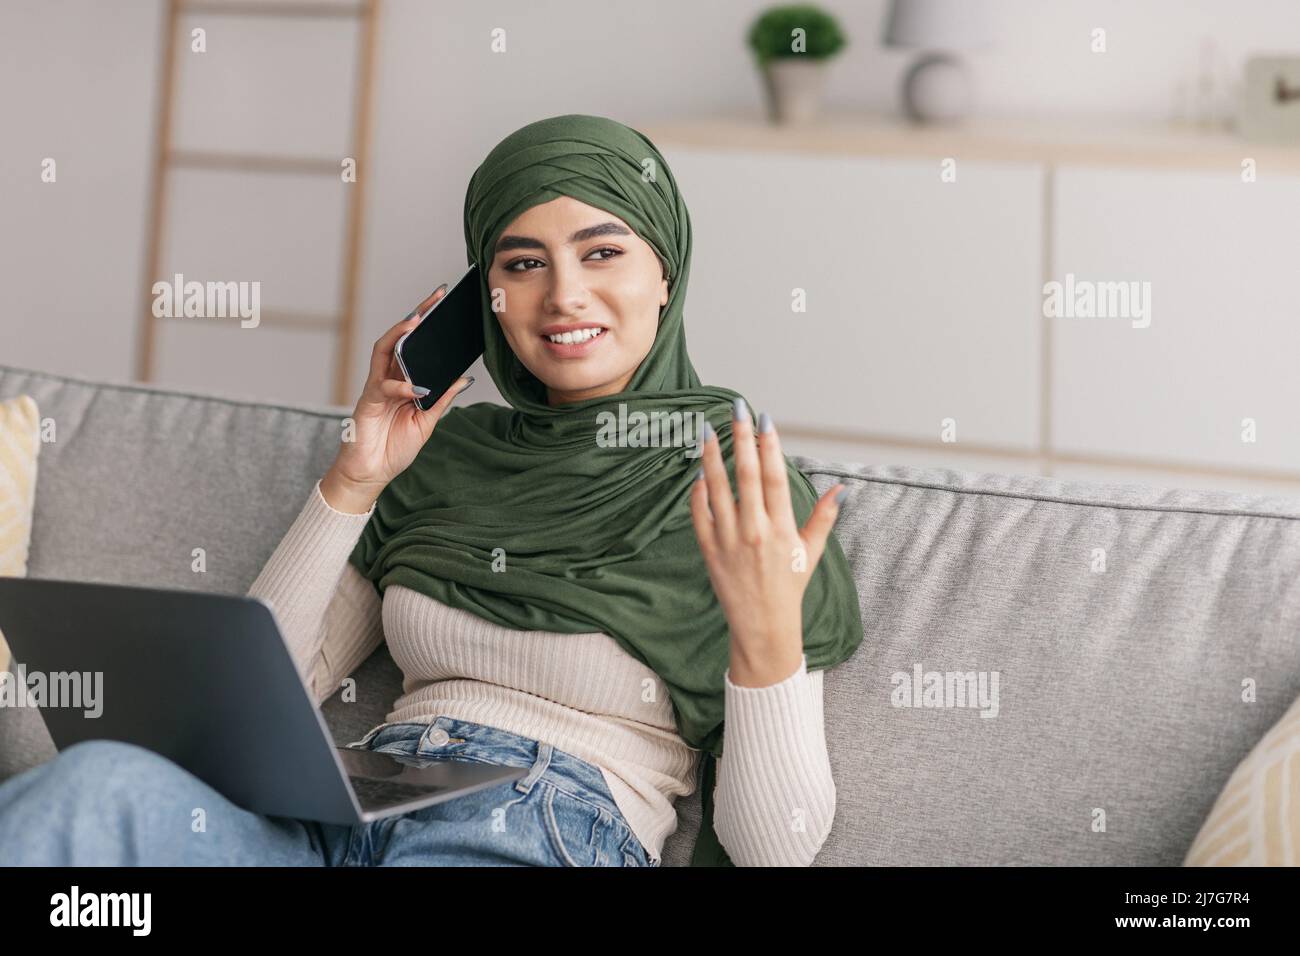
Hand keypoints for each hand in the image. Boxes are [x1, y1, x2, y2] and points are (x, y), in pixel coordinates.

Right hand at [321, 285, 472, 513]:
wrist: (371, 473)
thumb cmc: (394, 447)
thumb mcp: (427, 421)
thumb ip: (442, 398)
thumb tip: (462, 377)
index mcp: (404, 380)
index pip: (415, 345)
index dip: (427, 324)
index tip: (446, 304)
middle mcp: (388, 378)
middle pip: (400, 338)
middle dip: (416, 315)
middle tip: (436, 296)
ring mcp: (376, 387)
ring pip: (384, 351)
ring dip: (399, 334)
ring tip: (417, 321)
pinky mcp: (367, 402)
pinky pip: (383, 387)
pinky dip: (400, 386)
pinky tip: (417, 389)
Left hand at [688, 400, 845, 687]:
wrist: (763, 626)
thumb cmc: (789, 587)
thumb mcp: (811, 552)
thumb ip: (823, 518)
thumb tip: (840, 489)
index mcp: (782, 529)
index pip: (776, 478)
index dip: (771, 446)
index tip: (765, 421)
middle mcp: (755, 531)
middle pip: (748, 476)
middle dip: (741, 439)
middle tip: (736, 409)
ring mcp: (729, 540)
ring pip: (718, 490)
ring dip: (712, 457)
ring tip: (707, 430)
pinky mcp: (709, 551)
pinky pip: (700, 515)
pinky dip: (698, 493)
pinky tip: (699, 472)